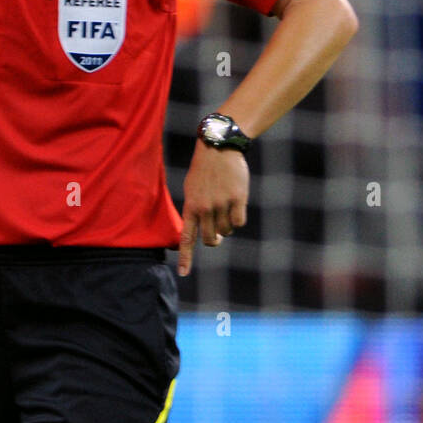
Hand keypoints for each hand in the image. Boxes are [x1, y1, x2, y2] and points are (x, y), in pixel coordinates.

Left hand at [177, 143, 248, 275]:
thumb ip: (196, 211)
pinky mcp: (237, 198)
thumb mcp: (192, 189)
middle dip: (214, 239)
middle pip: (210, 239)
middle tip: (217, 235)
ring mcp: (221, 203)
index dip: (186, 258)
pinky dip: (238, 218)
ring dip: (227, 225)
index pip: (186, 238)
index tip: (183, 274)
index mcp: (191, 206)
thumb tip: (210, 235)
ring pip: (226, 230)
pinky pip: (239, 221)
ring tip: (225, 207)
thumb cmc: (204, 170)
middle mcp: (205, 208)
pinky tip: (236, 204)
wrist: (219, 147)